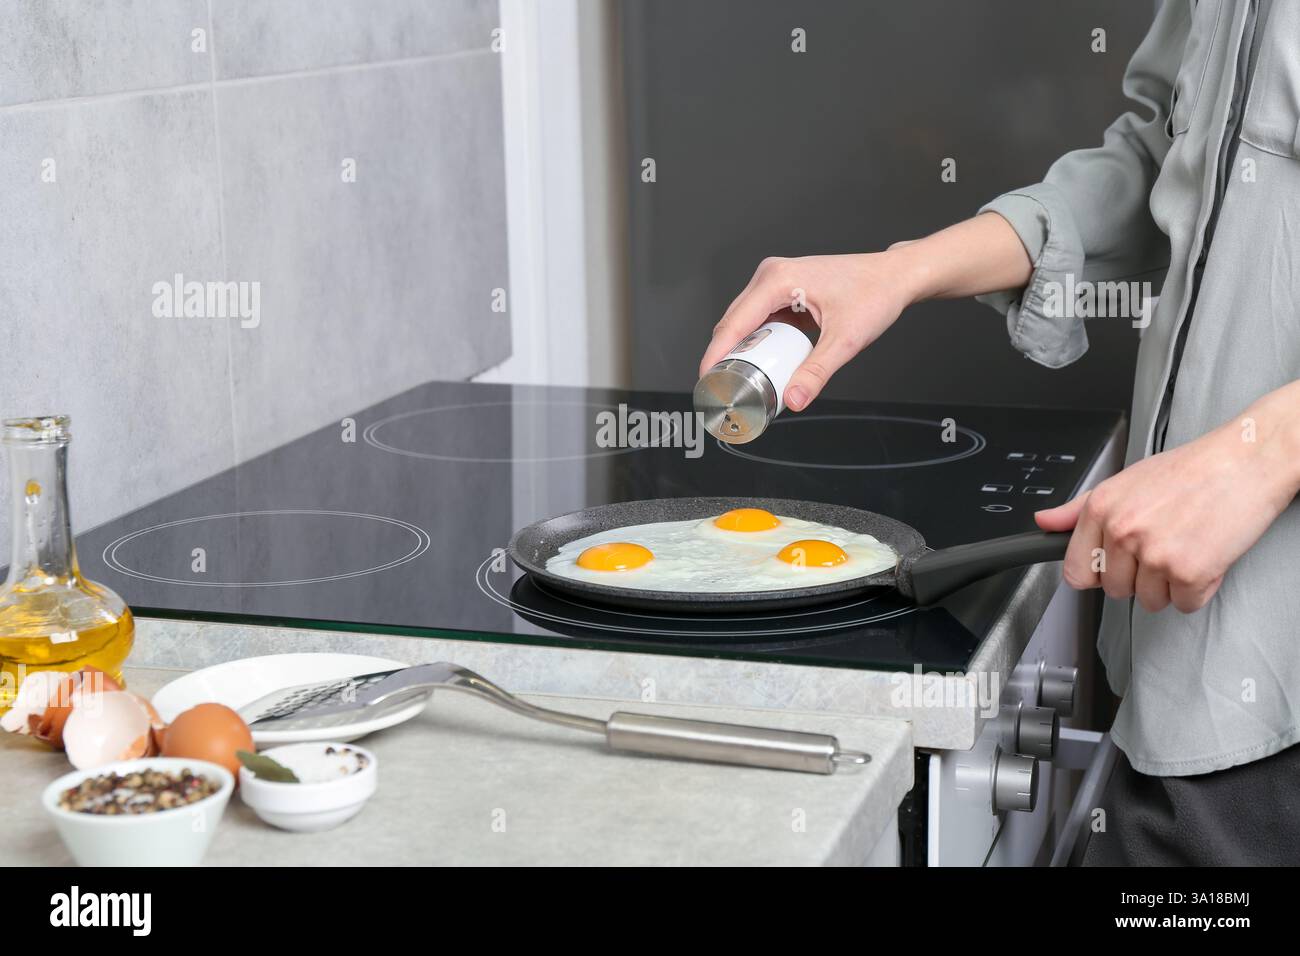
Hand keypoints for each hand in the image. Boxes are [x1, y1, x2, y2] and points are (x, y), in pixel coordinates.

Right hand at [698, 251, 918, 410]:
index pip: (734, 323)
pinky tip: (759, 363)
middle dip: (723, 357)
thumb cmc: (874, 295)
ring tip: (738, 380)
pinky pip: (757, 318)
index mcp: (778, 280)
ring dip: (738, 350)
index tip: (705, 381)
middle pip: (732, 322)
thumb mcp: (845, 340)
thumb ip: (817, 372)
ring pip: (742, 320)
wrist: (894, 277)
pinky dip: (755, 341)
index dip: (715, 355)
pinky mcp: (781, 289)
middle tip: (722, 390)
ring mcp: (774, 280)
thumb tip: (794, 399)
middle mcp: (771, 275)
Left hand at [1035, 391, 1299, 611]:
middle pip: (1114, 590)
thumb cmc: (1190, 471)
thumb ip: (1079, 508)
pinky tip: (1205, 557)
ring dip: (1170, 585)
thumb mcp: (1124, 481)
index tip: (1112, 566)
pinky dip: (1198, 590)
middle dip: (1139, 577)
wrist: (1245, 462)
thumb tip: (1045, 522)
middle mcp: (1123, 532)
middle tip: (1164, 545)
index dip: (1096, 574)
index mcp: (1101, 510)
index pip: (1076, 572)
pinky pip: (1184, 605)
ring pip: (1149, 601)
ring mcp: (1155, 554)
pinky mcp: (1190, 573)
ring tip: (1186, 547)